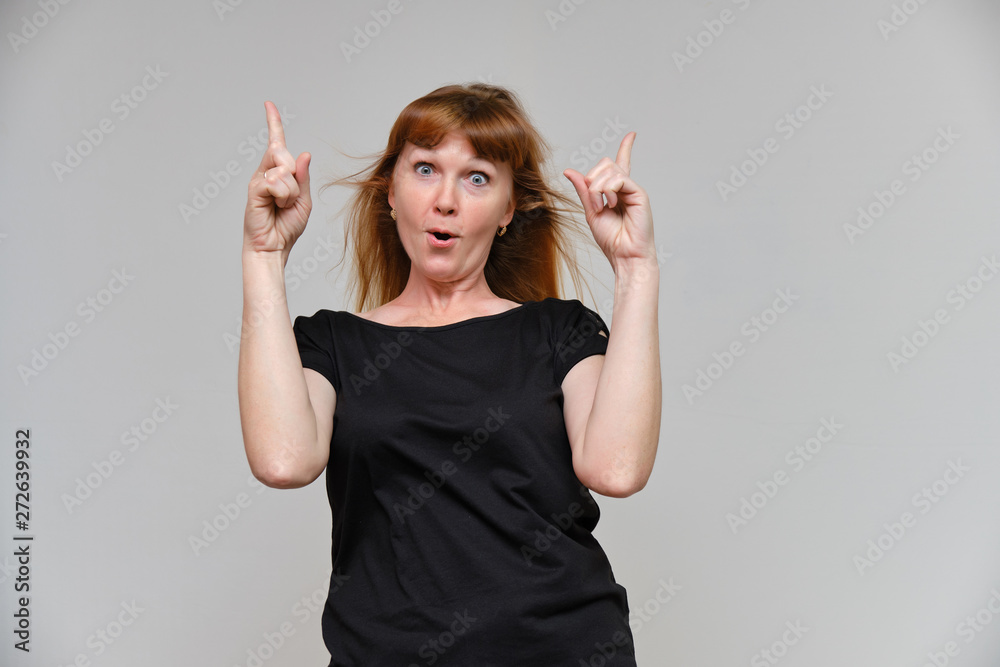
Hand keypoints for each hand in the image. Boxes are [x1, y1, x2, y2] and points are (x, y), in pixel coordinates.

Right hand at [243, 101, 311, 256]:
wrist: (274, 246)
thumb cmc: (287, 226)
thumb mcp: (303, 200)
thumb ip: (303, 178)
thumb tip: (304, 153)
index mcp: (278, 172)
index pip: (277, 143)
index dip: (273, 123)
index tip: (269, 105)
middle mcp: (266, 171)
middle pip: (284, 153)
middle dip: (294, 175)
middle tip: (289, 198)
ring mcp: (259, 179)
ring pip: (284, 170)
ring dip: (291, 192)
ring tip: (283, 206)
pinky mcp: (254, 188)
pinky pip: (277, 182)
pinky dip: (284, 196)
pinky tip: (276, 206)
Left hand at [563, 132, 654, 271]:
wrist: (624, 255)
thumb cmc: (611, 239)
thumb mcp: (590, 211)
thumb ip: (583, 190)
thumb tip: (570, 171)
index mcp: (616, 191)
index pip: (620, 163)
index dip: (626, 148)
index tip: (632, 134)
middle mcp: (626, 187)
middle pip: (605, 163)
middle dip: (592, 179)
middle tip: (594, 202)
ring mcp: (633, 189)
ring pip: (609, 169)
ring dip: (597, 188)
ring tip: (602, 207)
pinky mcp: (639, 193)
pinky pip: (618, 178)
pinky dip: (608, 190)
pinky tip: (610, 205)